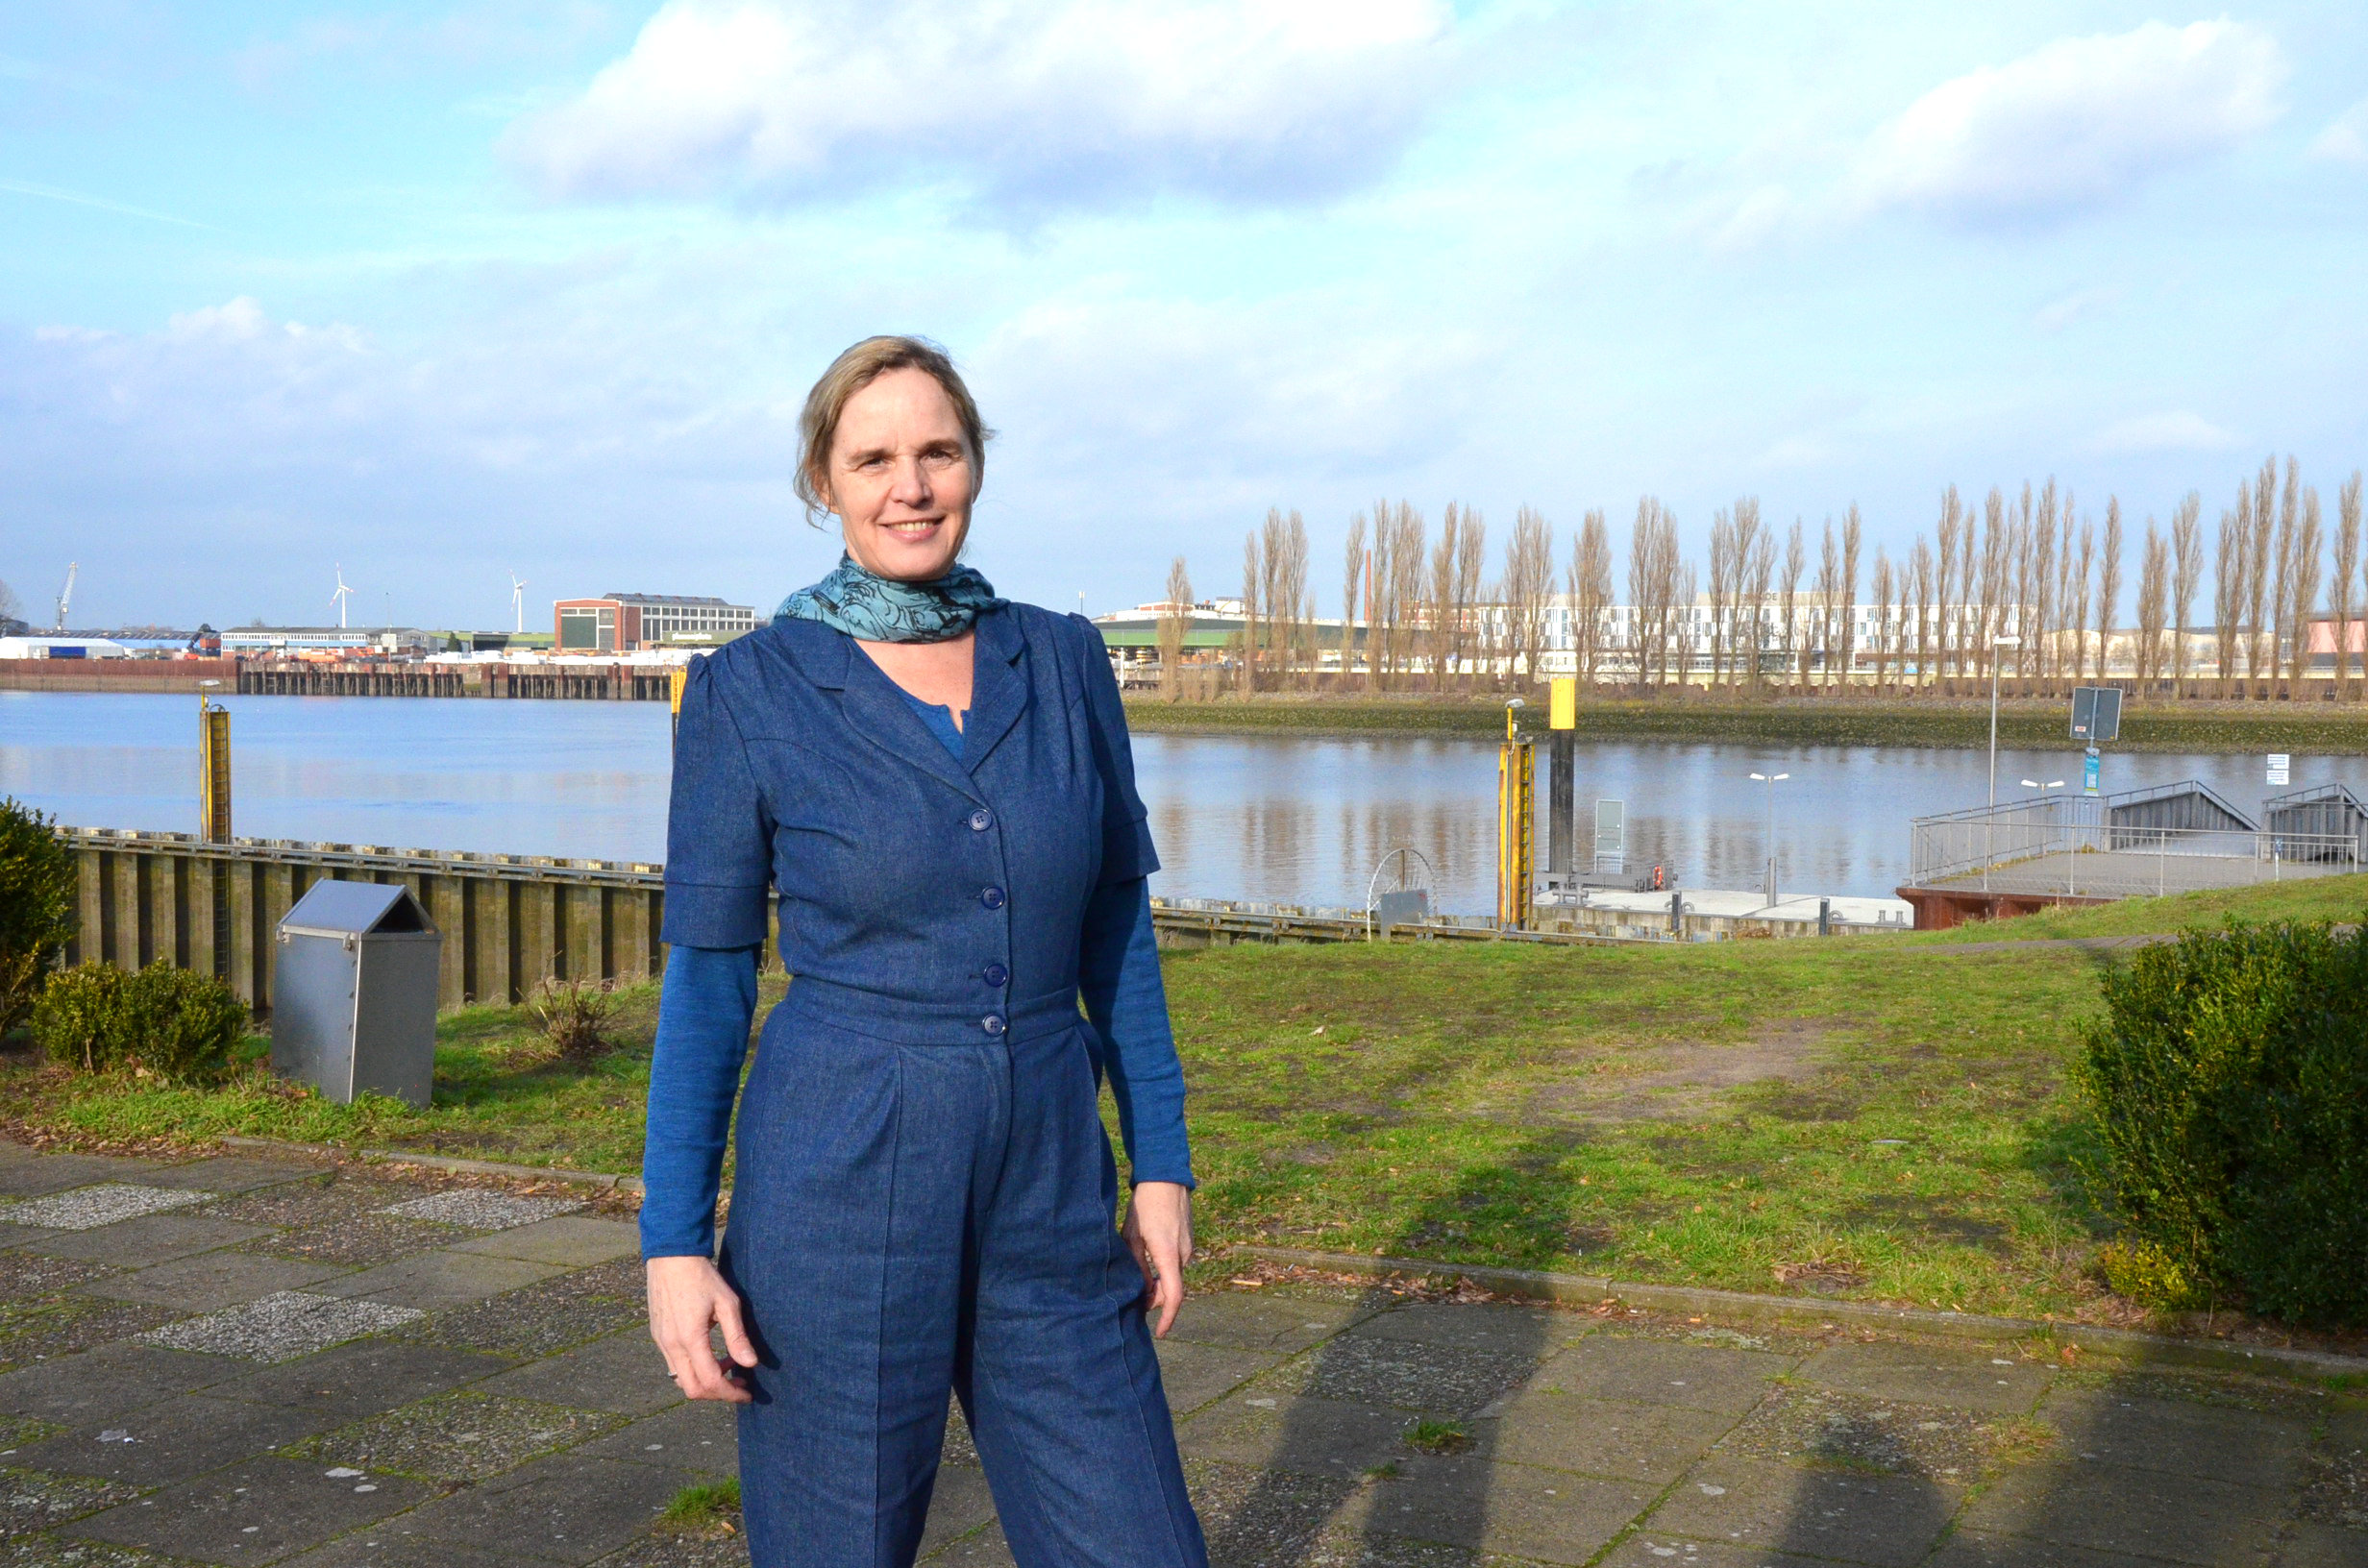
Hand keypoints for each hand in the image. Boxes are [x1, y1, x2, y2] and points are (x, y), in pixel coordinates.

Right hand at [646, 1255, 758, 1401]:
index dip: (730, 1393)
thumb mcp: (727, 1303)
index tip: (747, 1393)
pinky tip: (711, 1352)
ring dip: (706, 1380)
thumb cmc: (702, 1277)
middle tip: (739, 1384)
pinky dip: (694, 1368)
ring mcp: (661, 1342)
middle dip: (718, 1393)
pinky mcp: (658, 1336)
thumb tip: (751, 1363)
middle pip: (692, 1389)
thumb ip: (737, 1337)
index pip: (710, 1381)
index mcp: (690, 1339)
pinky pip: (674, 1365)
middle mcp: (671, 1345)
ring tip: (729, 1365)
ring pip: (681, 1379)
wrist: (671, 1257)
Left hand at [1121, 1181, 1193, 1338]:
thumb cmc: (1144, 1205)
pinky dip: (1164, 1271)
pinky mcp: (1187, 1240)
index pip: (1174, 1295)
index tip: (1160, 1333)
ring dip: (1159, 1283)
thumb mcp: (1132, 1237)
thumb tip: (1141, 1292)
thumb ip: (1136, 1266)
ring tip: (1138, 1277)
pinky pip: (1176, 1264)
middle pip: (1172, 1289)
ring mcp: (1188, 1247)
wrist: (1165, 1177)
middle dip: (1155, 1299)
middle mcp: (1183, 1254)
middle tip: (1134, 1299)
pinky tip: (1148, 1263)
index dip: (1167, 1317)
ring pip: (1173, 1276)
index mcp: (1168, 1254)